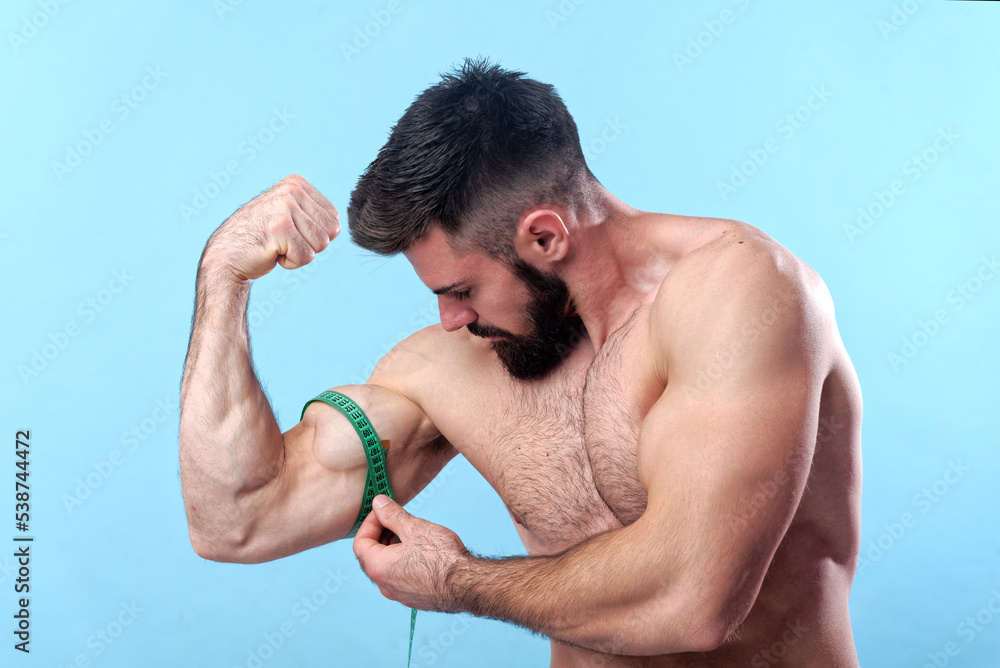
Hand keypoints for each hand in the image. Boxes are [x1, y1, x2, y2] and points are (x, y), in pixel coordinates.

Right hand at [202, 174, 339, 281]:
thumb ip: (312, 214)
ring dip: (299, 254)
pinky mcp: (280, 228)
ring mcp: (284, 208)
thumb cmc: (260, 238)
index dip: (315, 235)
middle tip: (283, 241)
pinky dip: (291, 262)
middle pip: (329, 233)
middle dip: (309, 245)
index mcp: (296, 184)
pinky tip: (271, 253)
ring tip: (276, 245)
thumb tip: (337, 225)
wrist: (226, 255)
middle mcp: (291, 190)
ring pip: (320, 245)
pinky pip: (306, 257)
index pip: (333, 219)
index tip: (290, 232)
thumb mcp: (287, 214)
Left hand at [353, 495, 468, 611]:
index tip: (383, 511)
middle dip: (381, 534)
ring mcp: (399, 595)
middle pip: (372, 555)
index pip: (360, 543)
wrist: (467, 585)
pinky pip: (401, 577)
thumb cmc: (442, 557)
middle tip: (397, 519)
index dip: (370, 522)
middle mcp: (384, 585)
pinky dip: (403, 561)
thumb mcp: (414, 527)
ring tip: (412, 533)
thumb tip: (378, 503)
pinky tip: (422, 551)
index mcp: (378, 568)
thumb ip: (392, 515)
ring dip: (393, 547)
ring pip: (387, 567)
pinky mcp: (414, 598)